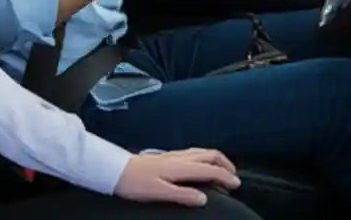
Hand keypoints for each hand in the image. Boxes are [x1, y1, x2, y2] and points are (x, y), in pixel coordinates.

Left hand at [114, 148, 241, 206]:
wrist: (115, 170)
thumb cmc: (135, 182)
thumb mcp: (159, 192)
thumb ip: (183, 195)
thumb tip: (204, 198)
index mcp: (180, 166)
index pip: (210, 169)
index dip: (226, 176)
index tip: (236, 184)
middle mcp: (179, 157)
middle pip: (209, 154)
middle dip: (225, 163)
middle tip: (233, 176)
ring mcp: (172, 155)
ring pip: (201, 152)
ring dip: (215, 159)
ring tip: (221, 170)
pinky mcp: (165, 156)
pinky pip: (192, 153)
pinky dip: (204, 158)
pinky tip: (199, 165)